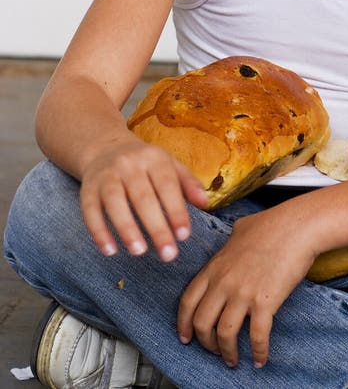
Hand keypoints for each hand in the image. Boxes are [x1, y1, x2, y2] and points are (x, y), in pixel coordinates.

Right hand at [79, 137, 206, 259]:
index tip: (184, 235)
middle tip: (168, 254)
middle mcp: (129, 164)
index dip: (176, 210)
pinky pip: (90, 211)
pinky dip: (98, 232)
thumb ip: (188, 183)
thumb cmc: (145, 164)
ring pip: (114, 202)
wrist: (106, 148)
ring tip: (139, 251)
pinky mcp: (88, 189)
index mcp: (154, 158)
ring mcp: (106, 176)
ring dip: (126, 228)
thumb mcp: (169, 165)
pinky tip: (110, 250)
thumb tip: (205, 203)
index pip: (167, 185)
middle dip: (156, 227)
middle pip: (142, 197)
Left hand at [177, 208, 315, 368]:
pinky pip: (257, 336)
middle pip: (202, 323)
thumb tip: (232, 242)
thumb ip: (230, 242)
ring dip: (227, 352)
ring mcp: (243, 293)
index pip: (188, 300)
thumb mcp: (241, 229)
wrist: (297, 226)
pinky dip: (258, 352)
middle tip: (213, 351)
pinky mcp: (265, 302)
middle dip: (205, 343)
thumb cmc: (273, 224)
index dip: (183, 323)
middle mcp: (224, 282)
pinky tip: (261, 359)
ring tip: (233, 360)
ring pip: (224, 334)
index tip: (186, 336)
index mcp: (215, 266)